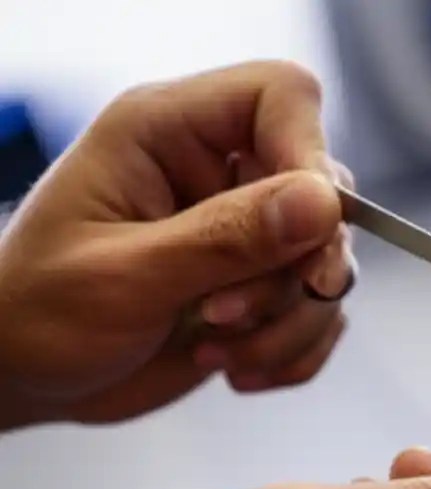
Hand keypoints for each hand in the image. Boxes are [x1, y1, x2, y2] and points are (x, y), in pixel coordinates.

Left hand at [0, 60, 356, 427]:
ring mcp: (246, 230)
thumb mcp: (125, 276)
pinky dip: (294, 352)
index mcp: (169, 131)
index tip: (308, 230)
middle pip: (324, 189)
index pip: (282, 98)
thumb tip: (324, 204)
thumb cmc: (38, 313)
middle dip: (295, 270)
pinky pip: (323, 312)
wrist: (24, 379)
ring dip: (290, 324)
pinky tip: (235, 369)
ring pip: (330, 262)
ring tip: (219, 351)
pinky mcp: (262, 286)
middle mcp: (217, 169)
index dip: (310, 155)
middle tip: (230, 315)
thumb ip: (226, 237)